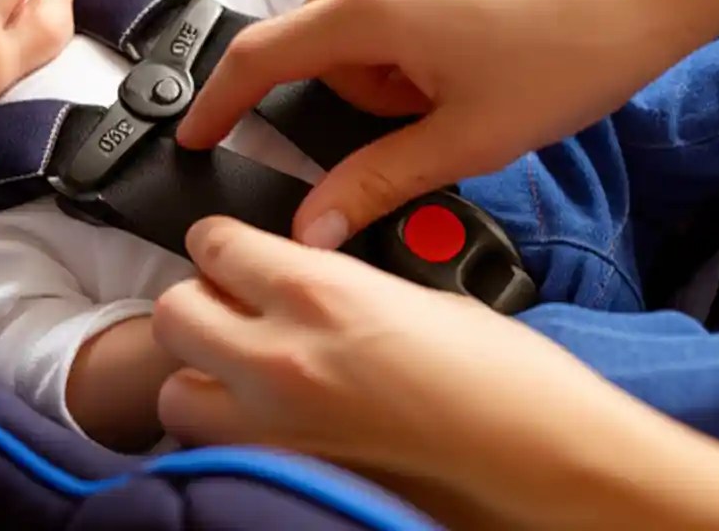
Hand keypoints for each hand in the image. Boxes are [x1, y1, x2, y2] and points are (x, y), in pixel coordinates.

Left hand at [152, 217, 636, 489]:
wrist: (544, 464)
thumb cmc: (509, 382)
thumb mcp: (416, 297)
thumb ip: (336, 287)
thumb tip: (298, 285)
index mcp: (322, 295)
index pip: (215, 245)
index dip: (219, 243)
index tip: (228, 250)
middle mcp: (283, 359)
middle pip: (175, 310)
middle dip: (198, 301)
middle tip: (230, 306)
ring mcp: (274, 427)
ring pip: (176, 387)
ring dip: (199, 371)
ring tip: (241, 371)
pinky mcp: (281, 475)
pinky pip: (213, 443)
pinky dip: (226, 426)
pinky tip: (268, 418)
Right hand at [177, 0, 711, 248]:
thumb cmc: (582, 45)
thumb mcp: (472, 136)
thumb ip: (376, 181)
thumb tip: (313, 226)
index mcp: (374, 7)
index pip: (260, 59)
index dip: (219, 103)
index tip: (198, 132)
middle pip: (319, 43)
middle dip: (360, 88)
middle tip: (433, 106)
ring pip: (353, 6)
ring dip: (385, 46)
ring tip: (463, 60)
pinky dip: (401, 2)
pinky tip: (459, 20)